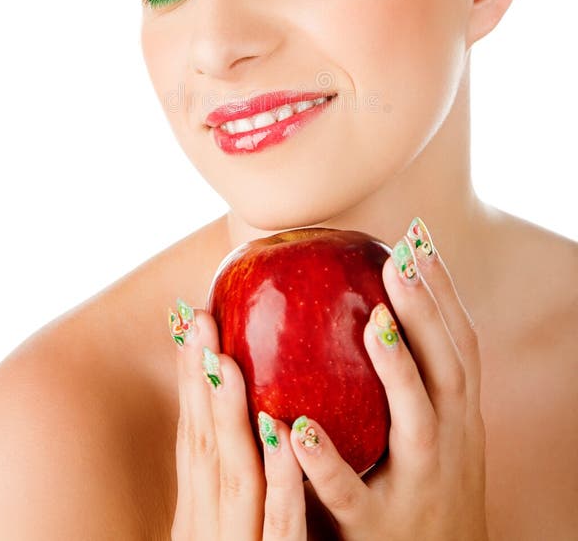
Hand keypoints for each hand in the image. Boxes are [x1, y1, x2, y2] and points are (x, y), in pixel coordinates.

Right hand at [167, 302, 308, 540]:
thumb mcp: (232, 532)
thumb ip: (242, 485)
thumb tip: (258, 415)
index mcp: (199, 516)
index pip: (193, 437)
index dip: (189, 381)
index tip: (189, 323)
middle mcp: (209, 529)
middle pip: (202, 446)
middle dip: (198, 379)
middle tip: (198, 317)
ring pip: (234, 475)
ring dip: (228, 414)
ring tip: (225, 360)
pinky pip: (281, 522)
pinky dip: (280, 476)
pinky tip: (283, 433)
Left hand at [279, 218, 489, 540]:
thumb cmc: (422, 491)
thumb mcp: (431, 435)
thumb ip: (409, 381)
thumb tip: (375, 310)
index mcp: (456, 419)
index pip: (460, 347)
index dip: (443, 293)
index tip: (418, 240)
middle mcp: (448, 446)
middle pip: (447, 372)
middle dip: (428, 315)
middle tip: (401, 263)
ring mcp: (418, 487)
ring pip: (415, 426)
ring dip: (398, 373)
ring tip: (375, 326)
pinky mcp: (378, 530)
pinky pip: (350, 495)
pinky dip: (325, 461)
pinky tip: (293, 428)